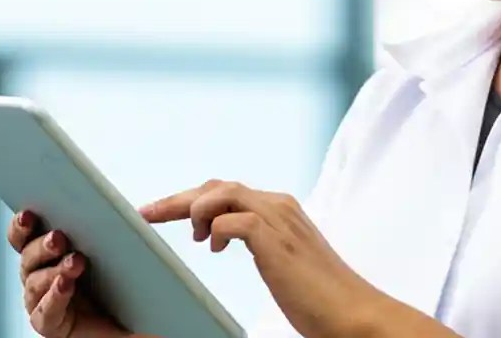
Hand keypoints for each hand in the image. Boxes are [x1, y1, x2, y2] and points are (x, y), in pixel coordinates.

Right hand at [7, 210, 135, 337]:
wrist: (135, 321)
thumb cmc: (124, 285)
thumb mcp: (123, 247)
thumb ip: (121, 226)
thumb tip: (134, 208)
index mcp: (50, 251)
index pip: (24, 235)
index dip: (22, 224)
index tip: (30, 213)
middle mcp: (42, 274)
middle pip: (28, 257)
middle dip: (41, 246)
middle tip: (59, 237)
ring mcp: (45, 300)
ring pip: (35, 283)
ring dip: (53, 270)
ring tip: (76, 261)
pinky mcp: (52, 325)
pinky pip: (45, 313)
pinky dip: (54, 297)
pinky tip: (66, 284)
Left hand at [139, 180, 389, 337]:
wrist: (352, 314)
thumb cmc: (319, 296)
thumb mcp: (283, 259)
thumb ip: (259, 240)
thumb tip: (223, 234)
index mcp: (281, 208)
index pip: (227, 189)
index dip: (192, 198)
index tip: (161, 211)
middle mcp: (278, 205)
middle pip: (216, 185)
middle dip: (178, 198)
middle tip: (147, 214)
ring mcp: (278, 218)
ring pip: (220, 193)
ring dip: (192, 210)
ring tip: (189, 237)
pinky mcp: (274, 238)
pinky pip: (230, 218)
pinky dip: (214, 228)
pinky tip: (214, 248)